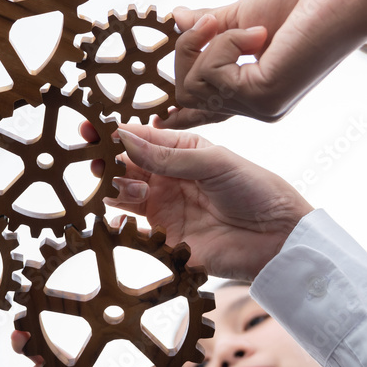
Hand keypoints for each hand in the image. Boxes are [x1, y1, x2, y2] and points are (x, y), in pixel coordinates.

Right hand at [93, 123, 312, 281]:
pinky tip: (119, 211)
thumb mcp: (214, 162)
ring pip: (122, 192)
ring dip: (115, 187)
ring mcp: (163, 205)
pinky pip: (130, 225)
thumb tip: (126, 139)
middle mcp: (168, 176)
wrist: (277, 238)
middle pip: (124, 164)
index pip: (139, 137)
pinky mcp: (162, 236)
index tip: (90, 128)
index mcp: (181, 149)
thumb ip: (167, 156)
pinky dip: (118, 217)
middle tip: (96, 161)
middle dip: (106, 160)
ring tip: (130, 189)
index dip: (113, 132)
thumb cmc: (255, 190)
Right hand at [165, 0, 366, 127]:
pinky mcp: (263, 98)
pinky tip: (260, 34)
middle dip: (186, 50)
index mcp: (255, 91)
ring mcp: (260, 108)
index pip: (207, 113)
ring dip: (208, 43)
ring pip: (192, 85)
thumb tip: (176, 17)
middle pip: (186, 93)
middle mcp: (257, 108)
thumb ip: (211, 24)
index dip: (179, 116)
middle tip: (213, 20)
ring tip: (247, 25)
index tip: (156, 124)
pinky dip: (225, 44)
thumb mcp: (246, 13)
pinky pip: (211, 74)